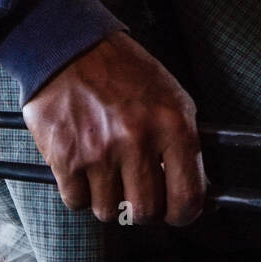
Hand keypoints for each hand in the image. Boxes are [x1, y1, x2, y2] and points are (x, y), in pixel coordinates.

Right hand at [22, 31, 206, 226]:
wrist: (70, 48)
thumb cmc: (123, 70)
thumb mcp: (170, 95)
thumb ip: (184, 142)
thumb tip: (195, 190)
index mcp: (172, 125)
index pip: (187, 198)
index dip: (183, 214)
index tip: (177, 212)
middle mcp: (137, 141)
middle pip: (146, 213)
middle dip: (142, 207)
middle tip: (137, 190)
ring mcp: (100, 153)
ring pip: (109, 212)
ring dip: (108, 199)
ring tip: (107, 170)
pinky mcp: (66, 159)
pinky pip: (76, 202)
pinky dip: (80, 191)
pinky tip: (83, 165)